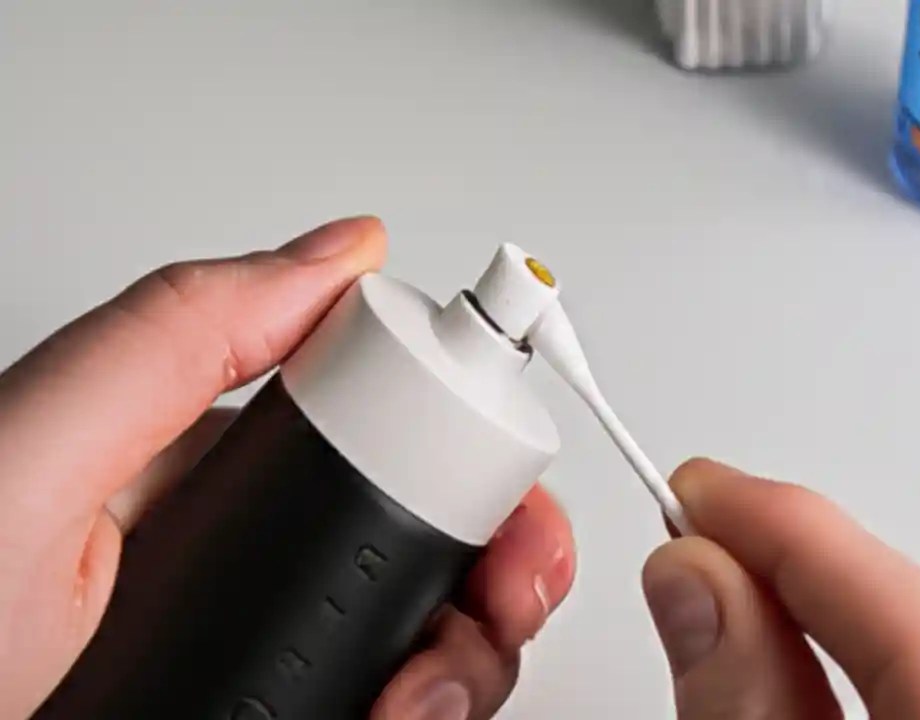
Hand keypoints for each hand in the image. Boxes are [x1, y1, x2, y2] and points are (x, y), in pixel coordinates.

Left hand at [0, 217, 575, 719]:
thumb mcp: (34, 456)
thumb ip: (180, 337)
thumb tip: (342, 248)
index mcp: (211, 468)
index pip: (388, 421)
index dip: (470, 438)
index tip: (508, 480)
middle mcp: (255, 557)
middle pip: (436, 534)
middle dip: (503, 553)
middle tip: (510, 584)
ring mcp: (273, 649)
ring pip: (436, 633)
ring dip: (476, 649)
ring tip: (427, 686)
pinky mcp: (287, 711)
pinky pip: (403, 707)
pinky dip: (436, 707)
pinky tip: (406, 715)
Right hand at [643, 459, 919, 719]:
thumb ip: (745, 701)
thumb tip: (695, 578)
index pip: (906, 610)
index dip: (786, 532)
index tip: (693, 491)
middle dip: (805, 567)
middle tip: (699, 535)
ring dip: (838, 614)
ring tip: (741, 599)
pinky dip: (879, 665)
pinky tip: (814, 665)